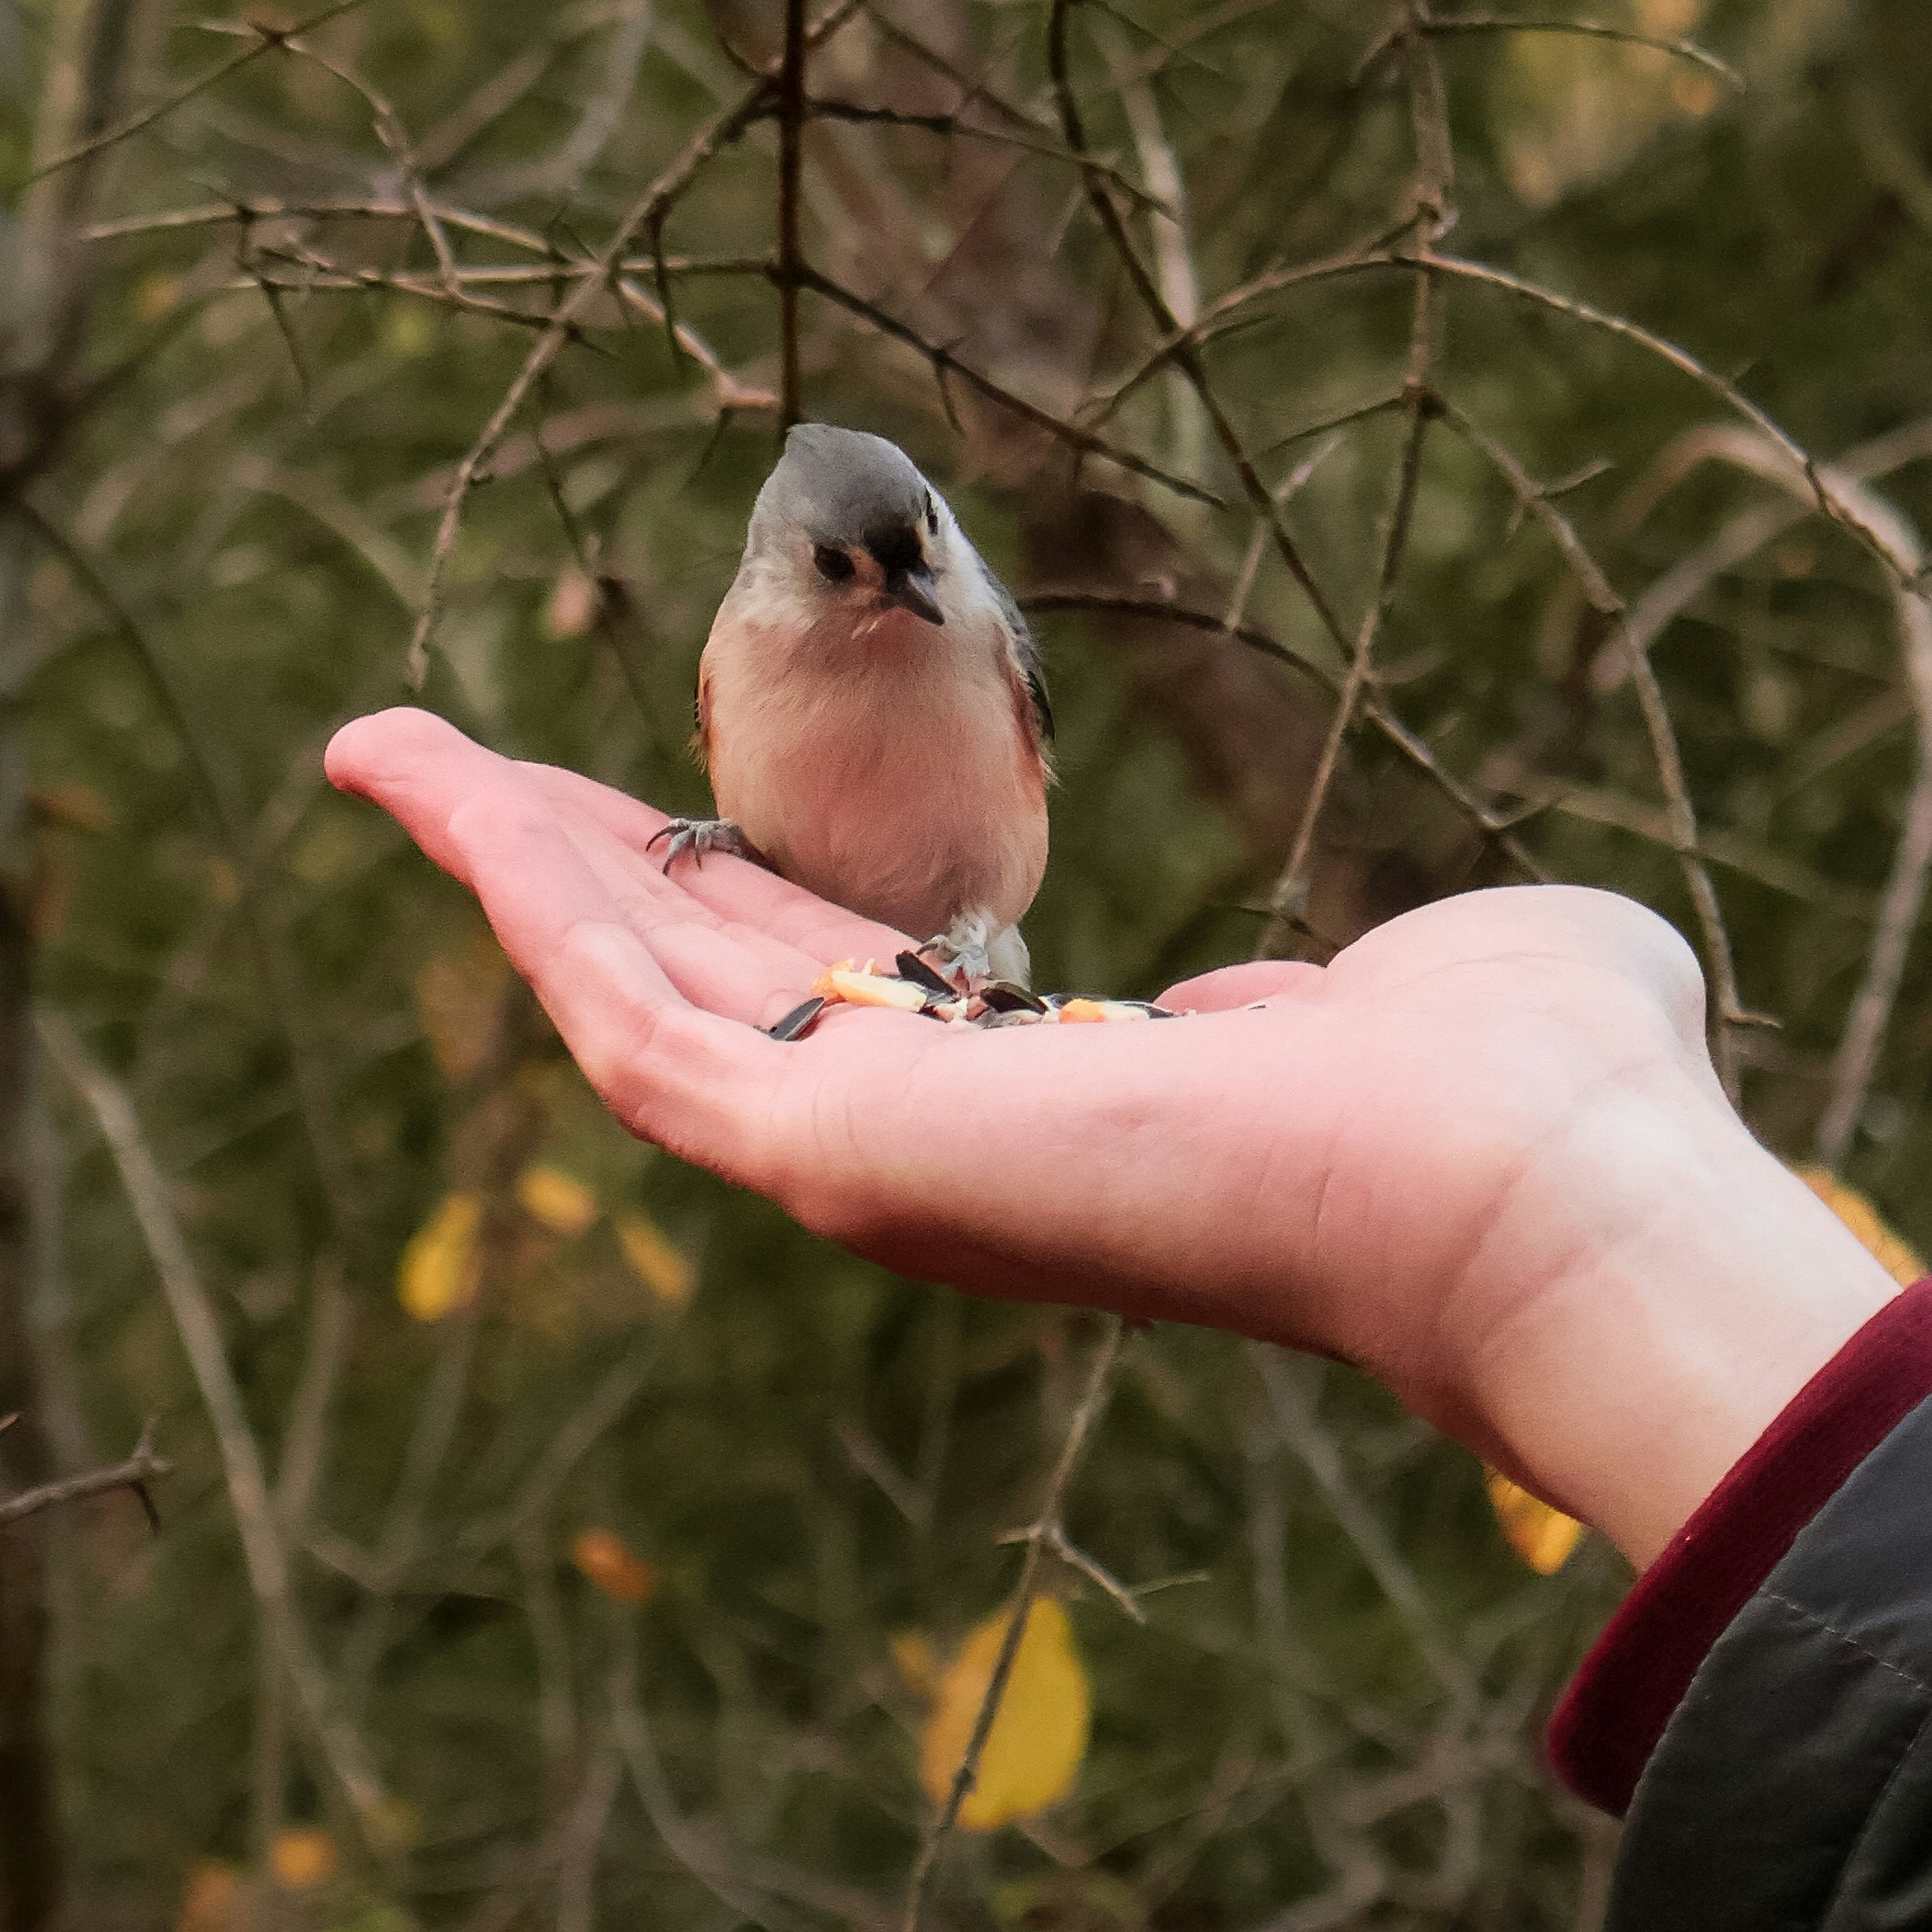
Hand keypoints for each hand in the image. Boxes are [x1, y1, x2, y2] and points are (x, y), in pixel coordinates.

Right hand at [325, 709, 1897, 1562]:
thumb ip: (1337, 980)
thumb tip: (1316, 988)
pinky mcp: (835, 1157)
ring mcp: (878, 1167)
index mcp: (1057, 1109)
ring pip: (625, 997)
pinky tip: (447, 792)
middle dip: (559, 865)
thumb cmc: (1534, 1084)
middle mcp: (942, 1152)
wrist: (1547, 1181)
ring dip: (500, 865)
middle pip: (694, 983)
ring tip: (385, 750)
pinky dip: (526, 897)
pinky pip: (627, 1018)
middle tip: (432, 762)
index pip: (841, 998)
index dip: (727, 899)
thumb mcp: (1423, 972)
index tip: (654, 814)